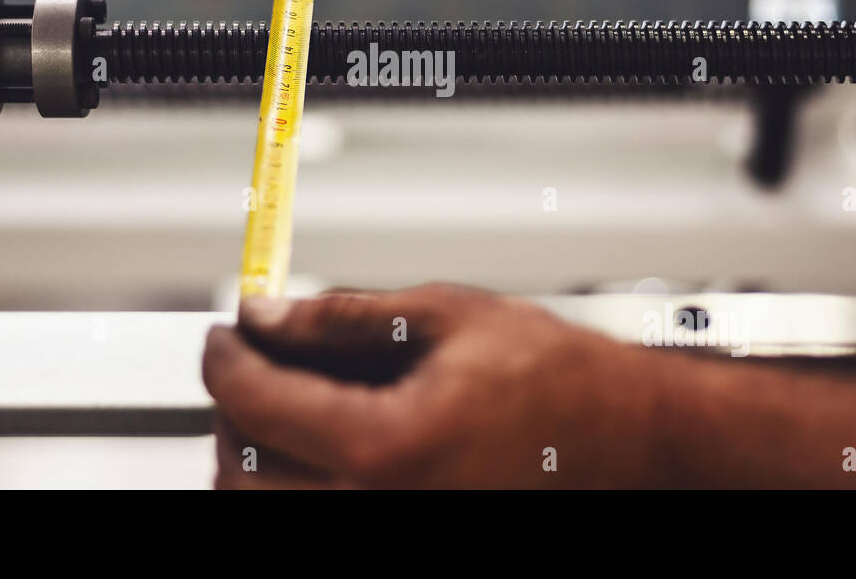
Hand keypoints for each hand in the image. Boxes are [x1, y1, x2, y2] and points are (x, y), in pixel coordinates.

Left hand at [202, 284, 855, 488]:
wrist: (630, 439)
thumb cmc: (563, 382)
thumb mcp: (447, 317)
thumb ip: (343, 317)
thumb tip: (271, 312)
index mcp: (385, 449)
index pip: (255, 404)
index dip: (225, 359)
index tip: (224, 335)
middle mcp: (378, 512)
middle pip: (240, 481)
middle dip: (228, 418)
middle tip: (246, 371)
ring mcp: (393, 538)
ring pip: (269, 516)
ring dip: (253, 464)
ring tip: (277, 412)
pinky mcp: (410, 543)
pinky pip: (322, 521)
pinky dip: (298, 489)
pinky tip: (319, 449)